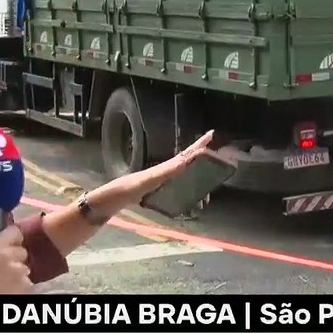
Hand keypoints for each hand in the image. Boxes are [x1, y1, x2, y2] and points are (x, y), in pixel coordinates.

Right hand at [0, 225, 31, 293]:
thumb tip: (8, 245)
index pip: (16, 231)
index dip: (14, 239)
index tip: (10, 245)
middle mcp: (11, 257)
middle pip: (23, 251)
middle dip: (17, 259)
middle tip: (4, 271)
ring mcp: (22, 273)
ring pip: (26, 268)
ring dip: (20, 275)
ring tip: (6, 284)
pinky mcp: (29, 287)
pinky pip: (30, 283)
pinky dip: (23, 287)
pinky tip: (10, 292)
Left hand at [88, 130, 215, 213]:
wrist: (114, 198)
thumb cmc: (131, 188)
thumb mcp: (150, 179)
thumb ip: (167, 170)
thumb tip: (187, 159)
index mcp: (166, 167)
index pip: (187, 154)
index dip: (199, 144)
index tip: (211, 134)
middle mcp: (165, 171)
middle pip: (188, 162)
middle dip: (203, 158)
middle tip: (218, 158)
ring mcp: (161, 180)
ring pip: (184, 174)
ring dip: (197, 175)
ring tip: (209, 181)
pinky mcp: (156, 190)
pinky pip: (178, 186)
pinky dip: (188, 189)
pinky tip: (191, 197)